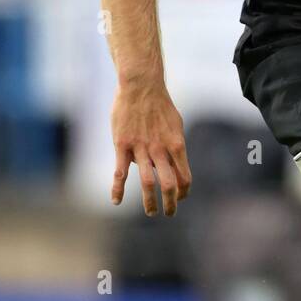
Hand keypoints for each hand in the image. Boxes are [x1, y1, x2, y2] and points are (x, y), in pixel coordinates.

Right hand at [110, 83, 191, 216]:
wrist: (141, 86)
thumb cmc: (160, 106)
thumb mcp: (176, 125)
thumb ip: (174, 145)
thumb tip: (171, 163)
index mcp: (176, 144)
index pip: (185, 176)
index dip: (184, 191)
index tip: (180, 198)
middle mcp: (161, 149)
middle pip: (169, 183)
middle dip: (171, 202)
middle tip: (169, 213)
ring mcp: (141, 148)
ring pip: (147, 182)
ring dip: (150, 201)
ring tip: (151, 213)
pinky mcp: (122, 145)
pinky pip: (120, 172)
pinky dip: (118, 189)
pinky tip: (116, 201)